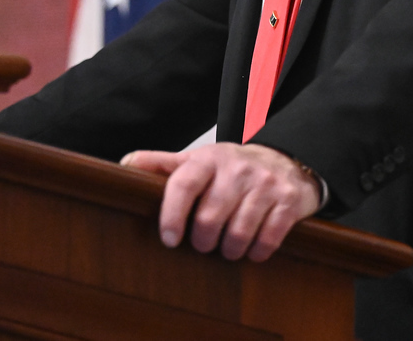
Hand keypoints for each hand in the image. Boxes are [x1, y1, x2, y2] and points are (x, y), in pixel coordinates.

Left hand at [121, 142, 321, 261]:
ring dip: (229, 250)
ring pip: (239, 232)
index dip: (172, 214)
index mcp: (209, 159)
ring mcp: (265, 184)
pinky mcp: (288, 201)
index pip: (184, 183)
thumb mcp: (197, 160)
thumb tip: (124, 165)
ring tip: (227, 248)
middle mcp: (237, 168)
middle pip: (210, 217)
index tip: (168, 239)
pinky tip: (252, 249)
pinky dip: (257, 252)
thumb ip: (161, 163)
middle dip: (203, 240)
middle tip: (202, 244)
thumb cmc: (231, 168)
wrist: (286, 160)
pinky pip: (269, 238)